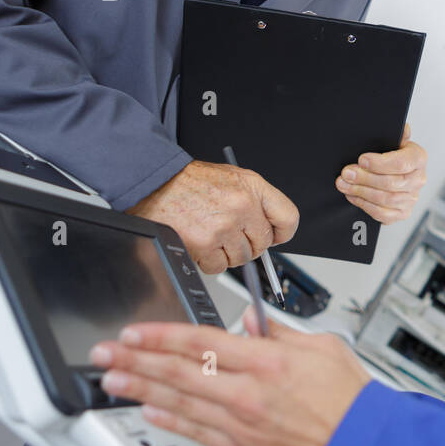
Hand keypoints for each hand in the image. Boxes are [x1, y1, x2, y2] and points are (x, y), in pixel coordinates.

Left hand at [88, 305, 373, 445]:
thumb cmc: (352, 401)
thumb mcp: (324, 347)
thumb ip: (281, 332)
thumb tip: (251, 322)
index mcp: (268, 361)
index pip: (201, 342)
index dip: (161, 335)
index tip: (135, 331)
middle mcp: (249, 393)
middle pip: (180, 372)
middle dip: (137, 360)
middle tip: (106, 353)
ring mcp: (242, 425)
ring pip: (180, 403)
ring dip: (140, 389)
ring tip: (112, 380)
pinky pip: (196, 432)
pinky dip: (170, 420)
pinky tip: (148, 411)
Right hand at [128, 159, 298, 274]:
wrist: (156, 182)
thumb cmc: (192, 181)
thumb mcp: (234, 178)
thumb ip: (258, 201)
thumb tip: (272, 231)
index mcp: (253, 187)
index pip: (288, 218)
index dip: (282, 232)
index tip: (275, 236)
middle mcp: (242, 206)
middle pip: (263, 244)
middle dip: (248, 243)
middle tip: (230, 233)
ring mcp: (224, 227)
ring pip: (242, 258)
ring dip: (228, 253)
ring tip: (212, 234)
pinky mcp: (205, 245)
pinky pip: (219, 267)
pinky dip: (210, 261)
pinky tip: (201, 243)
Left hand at [335, 121, 425, 223]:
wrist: (393, 172)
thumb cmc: (392, 154)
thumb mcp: (394, 140)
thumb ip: (397, 133)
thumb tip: (402, 127)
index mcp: (418, 158)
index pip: (401, 163)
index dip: (379, 163)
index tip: (361, 160)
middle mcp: (418, 179)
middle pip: (391, 183)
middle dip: (364, 178)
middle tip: (347, 173)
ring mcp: (411, 198)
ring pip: (385, 199)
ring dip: (361, 192)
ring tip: (344, 184)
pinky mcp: (402, 213)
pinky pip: (382, 214)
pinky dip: (364, 205)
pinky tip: (353, 196)